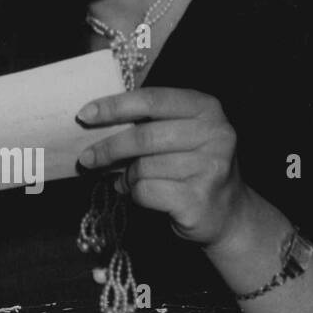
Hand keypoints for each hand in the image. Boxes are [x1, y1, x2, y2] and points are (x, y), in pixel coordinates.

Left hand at [77, 87, 248, 247]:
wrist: (228, 213)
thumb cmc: (192, 165)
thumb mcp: (179, 133)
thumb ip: (146, 121)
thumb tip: (92, 120)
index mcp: (206, 108)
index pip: (152, 100)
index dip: (114, 106)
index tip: (84, 115)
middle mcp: (215, 134)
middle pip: (143, 137)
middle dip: (108, 148)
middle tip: (86, 158)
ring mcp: (211, 168)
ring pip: (143, 167)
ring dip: (127, 175)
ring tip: (130, 179)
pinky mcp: (199, 199)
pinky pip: (146, 191)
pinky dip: (135, 193)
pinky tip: (142, 193)